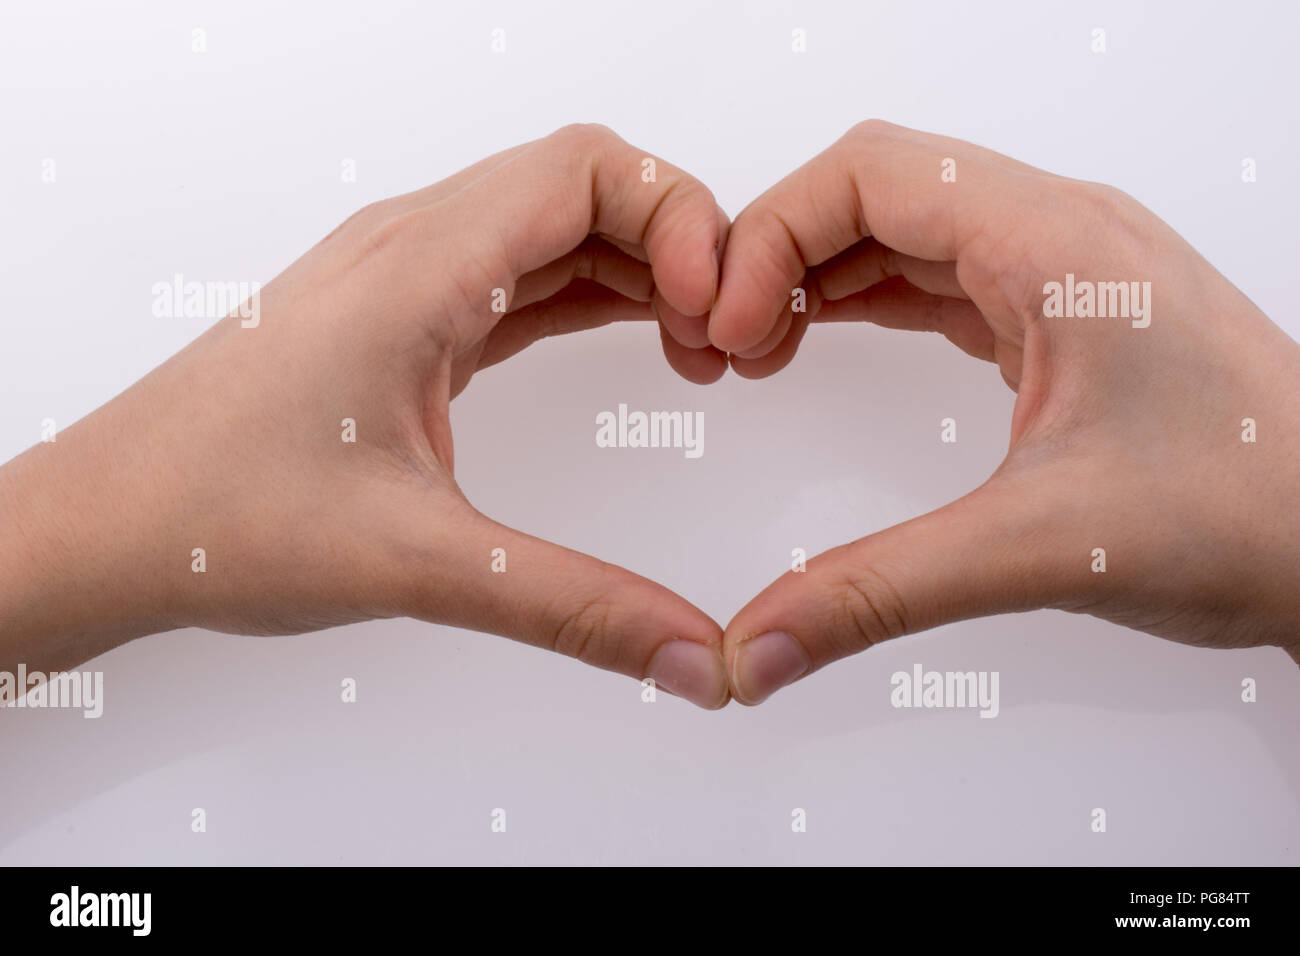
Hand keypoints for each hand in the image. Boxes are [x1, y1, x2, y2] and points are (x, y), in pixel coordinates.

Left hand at [0, 125, 731, 708]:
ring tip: (698, 346)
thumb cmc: (216, 514)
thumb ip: (570, 606)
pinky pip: (519, 273)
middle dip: (677, 243)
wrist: (107, 525)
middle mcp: (411, 249)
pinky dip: (591, 293)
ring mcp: (404, 279)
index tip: (715, 311)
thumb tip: (690, 652)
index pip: (587, 169)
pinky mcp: (401, 320)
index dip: (679, 218)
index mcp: (418, 268)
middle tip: (725, 334)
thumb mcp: (418, 563)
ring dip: (638, 268)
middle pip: (584, 183)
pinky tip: (632, 336)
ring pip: (553, 226)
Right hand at [709, 120, 1299, 704]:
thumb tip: (753, 645)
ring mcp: (1064, 270)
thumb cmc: (1253, 511)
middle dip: (780, 251)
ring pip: (905, 226)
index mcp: (1059, 245)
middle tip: (722, 339)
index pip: (873, 172)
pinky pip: (940, 272)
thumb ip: (877, 594)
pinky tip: (825, 337)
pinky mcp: (1063, 314)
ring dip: (818, 274)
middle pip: (877, 187)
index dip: (772, 234)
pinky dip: (866, 298)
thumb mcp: (1040, 548)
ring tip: (753, 346)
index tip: (726, 323)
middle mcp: (1061, 235)